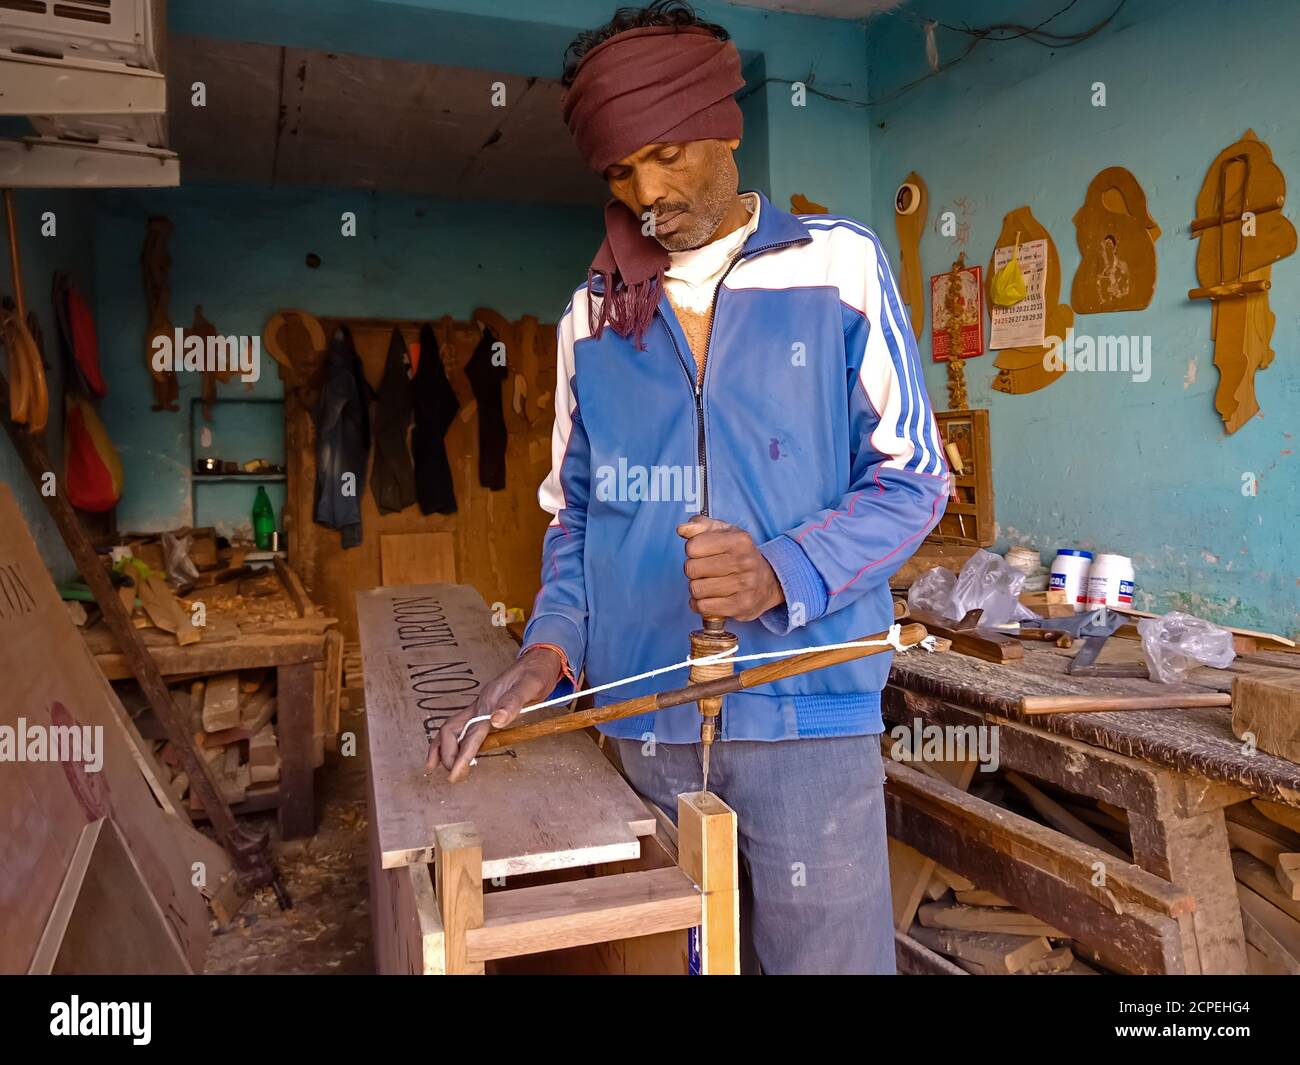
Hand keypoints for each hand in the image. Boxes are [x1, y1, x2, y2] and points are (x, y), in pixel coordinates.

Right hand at [429, 645, 562, 782]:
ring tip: (435, 765)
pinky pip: (463, 726)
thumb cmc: (537, 673)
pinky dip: (454, 740)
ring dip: (443, 747)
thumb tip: (496, 721)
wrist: (540, 659)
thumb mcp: (530, 685)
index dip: (462, 755)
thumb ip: (513, 702)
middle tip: (451, 775)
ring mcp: (480, 705)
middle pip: (452, 730)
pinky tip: (454, 749)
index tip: (455, 774)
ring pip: (453, 727)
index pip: (471, 733)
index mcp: (489, 701)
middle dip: (447, 753)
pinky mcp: (485, 708)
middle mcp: (480, 704)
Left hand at [677, 516, 782, 622]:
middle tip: (706, 571)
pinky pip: (703, 607)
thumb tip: (682, 529)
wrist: (768, 582)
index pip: (692, 547)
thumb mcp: (724, 533)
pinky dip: (700, 604)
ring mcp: (744, 585)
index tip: (703, 553)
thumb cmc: (740, 555)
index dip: (692, 551)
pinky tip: (709, 598)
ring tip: (709, 584)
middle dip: (694, 571)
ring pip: (696, 589)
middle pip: (691, 569)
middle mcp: (744, 561)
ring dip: (697, 588)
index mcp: (739, 540)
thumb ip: (700, 525)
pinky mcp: (741, 606)